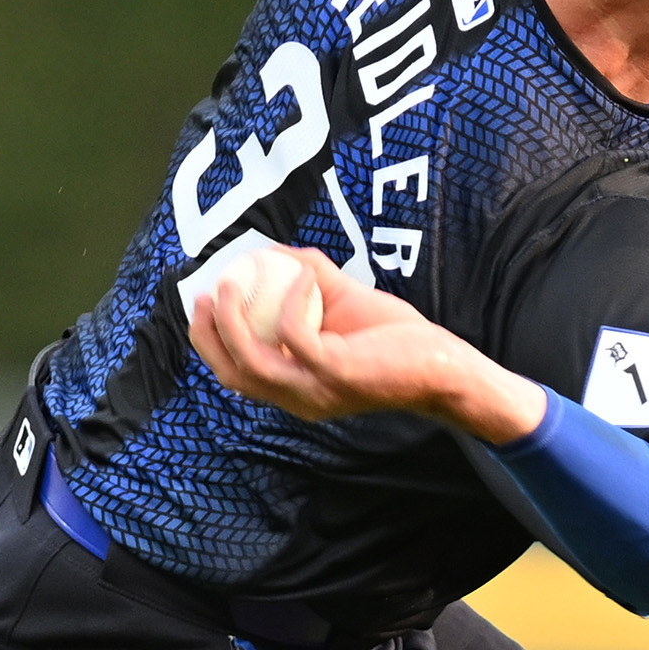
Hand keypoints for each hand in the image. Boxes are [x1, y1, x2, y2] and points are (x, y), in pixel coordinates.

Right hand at [189, 247, 547, 445]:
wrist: (444, 366)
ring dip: (233, 321)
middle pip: (232, 374)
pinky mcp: (337, 373)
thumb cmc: (397, 341)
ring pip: (253, 362)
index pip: (237, 374)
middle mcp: (299, 398)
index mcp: (296, 389)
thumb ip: (309, 280)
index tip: (204, 301)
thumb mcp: (342, 306)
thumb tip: (275, 250)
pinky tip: (304, 278)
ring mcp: (316, 390)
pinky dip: (291, 302)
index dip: (211, 341)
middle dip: (209, 335)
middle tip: (205, 293)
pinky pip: (296, 336)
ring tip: (230, 282)